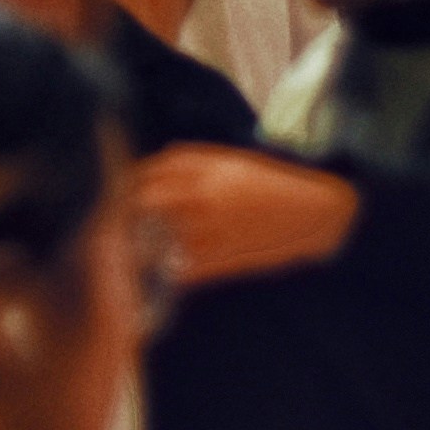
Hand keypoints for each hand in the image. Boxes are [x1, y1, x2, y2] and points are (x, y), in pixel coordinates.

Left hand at [132, 146, 359, 298]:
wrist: (312, 214)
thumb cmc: (268, 182)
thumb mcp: (228, 160)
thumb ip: (189, 160)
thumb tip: (153, 165)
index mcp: (205, 171)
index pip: (149, 175)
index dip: (128, 182)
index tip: (117, 189)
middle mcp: (205, 201)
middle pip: (147, 205)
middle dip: (128, 210)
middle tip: (117, 216)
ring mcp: (214, 232)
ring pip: (160, 240)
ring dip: (141, 241)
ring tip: (129, 242)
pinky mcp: (225, 260)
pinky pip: (183, 269)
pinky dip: (167, 267)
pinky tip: (159, 265)